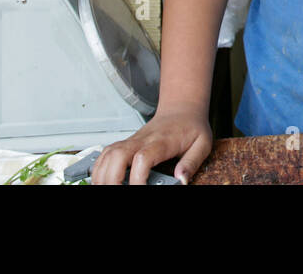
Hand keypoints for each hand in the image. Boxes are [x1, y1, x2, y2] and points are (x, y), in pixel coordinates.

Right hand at [89, 104, 212, 184]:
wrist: (182, 109)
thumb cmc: (191, 127)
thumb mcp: (202, 144)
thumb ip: (192, 163)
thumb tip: (181, 180)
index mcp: (161, 141)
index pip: (142, 158)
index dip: (137, 178)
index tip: (139, 189)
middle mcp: (142, 140)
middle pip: (117, 155)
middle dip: (112, 178)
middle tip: (118, 191)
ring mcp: (132, 141)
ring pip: (108, 154)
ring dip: (102, 174)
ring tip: (107, 187)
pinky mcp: (126, 143)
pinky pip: (106, 154)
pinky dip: (100, 168)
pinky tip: (103, 179)